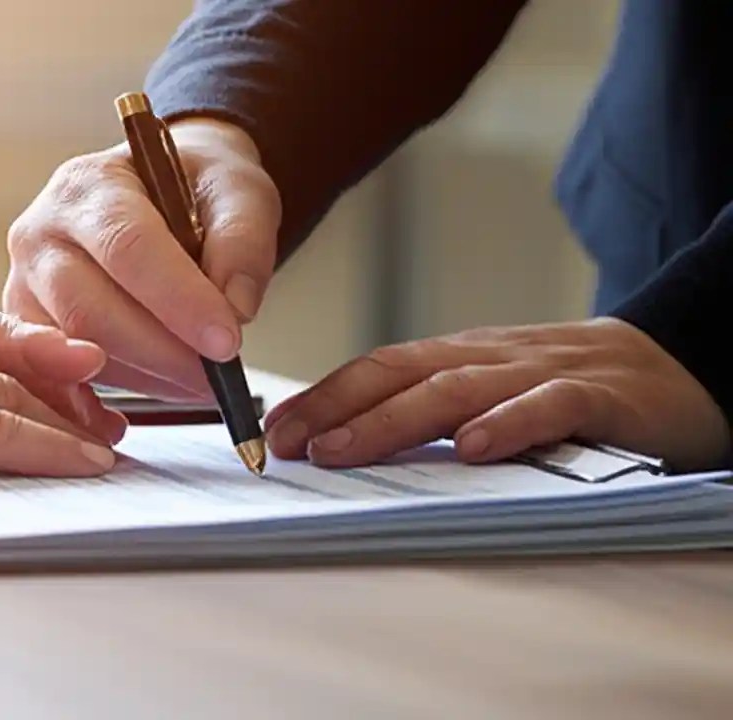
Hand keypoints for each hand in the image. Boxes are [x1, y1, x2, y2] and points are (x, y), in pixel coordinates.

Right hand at [4, 118, 280, 400]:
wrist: (156, 192)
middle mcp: (41, 234)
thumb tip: (235, 309)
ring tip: (202, 378)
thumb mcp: (236, 188)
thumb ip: (242, 238)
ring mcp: (27, 287)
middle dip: (161, 352)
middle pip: (88, 308)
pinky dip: (118, 395)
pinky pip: (67, 377)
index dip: (178, 300)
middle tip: (218, 375)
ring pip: (77, 349)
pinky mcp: (31, 332)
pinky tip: (161, 392)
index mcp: (88, 186)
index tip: (226, 342)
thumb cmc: (189, 187)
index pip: (126, 246)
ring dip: (148, 376)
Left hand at [264, 318, 730, 471]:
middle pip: (401, 373)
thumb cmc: (570, 388)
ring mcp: (542, 372)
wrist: (678, 366)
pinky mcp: (599, 396)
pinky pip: (549, 406)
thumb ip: (438, 413)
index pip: (380, 368)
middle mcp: (490, 358)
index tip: (276, 431)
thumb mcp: (494, 393)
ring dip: (392, 420)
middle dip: (336, 407)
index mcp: (462, 357)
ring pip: (456, 390)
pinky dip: (509, 425)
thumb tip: (353, 447)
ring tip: (344, 449)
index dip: (325, 396)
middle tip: (290, 444)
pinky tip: (473, 450)